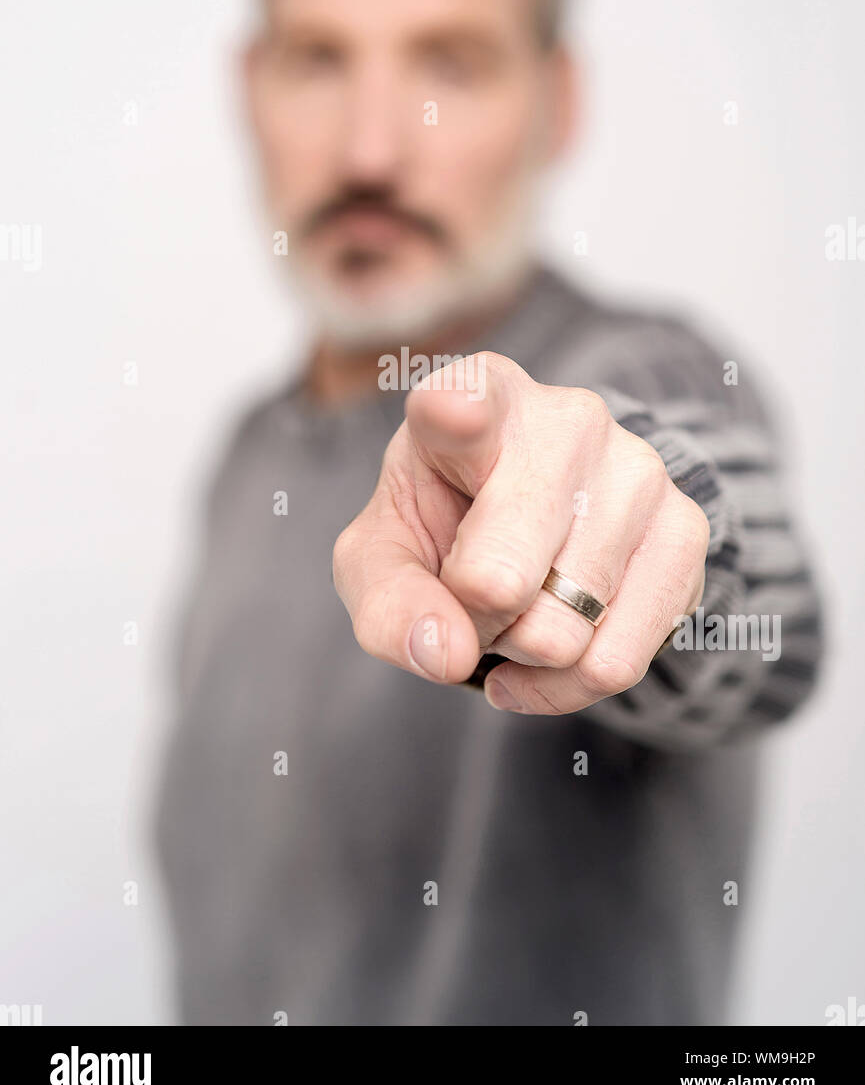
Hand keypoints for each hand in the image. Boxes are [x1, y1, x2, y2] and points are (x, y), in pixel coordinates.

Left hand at [332, 352, 708, 713]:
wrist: (537, 526)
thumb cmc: (443, 526)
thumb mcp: (383, 558)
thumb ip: (389, 605)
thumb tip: (447, 653)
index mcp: (478, 399)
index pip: (466, 402)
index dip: (457, 413)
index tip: (453, 410)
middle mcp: (567, 420)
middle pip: (501, 576)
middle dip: (472, 620)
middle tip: (468, 595)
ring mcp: (638, 470)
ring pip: (562, 630)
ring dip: (521, 650)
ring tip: (515, 608)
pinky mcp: (687, 530)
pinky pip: (616, 662)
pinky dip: (566, 685)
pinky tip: (545, 659)